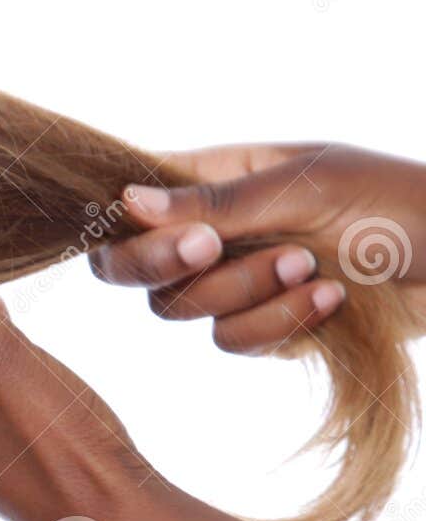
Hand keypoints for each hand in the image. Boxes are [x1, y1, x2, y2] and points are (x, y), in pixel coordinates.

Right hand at [92, 143, 425, 352]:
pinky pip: (235, 341)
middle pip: (135, 269)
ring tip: (310, 265)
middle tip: (213, 250)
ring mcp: (234, 282)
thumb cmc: (395, 202)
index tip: (187, 235)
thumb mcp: (305, 187)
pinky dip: (280, 323)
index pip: (127, 206)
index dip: (129, 231)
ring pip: (183, 310)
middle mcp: (210, 232)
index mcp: (212, 179)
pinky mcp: (264, 328)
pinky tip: (331, 295)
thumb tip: (125, 201)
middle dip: (171, 267)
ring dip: (246, 292)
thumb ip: (215, 201)